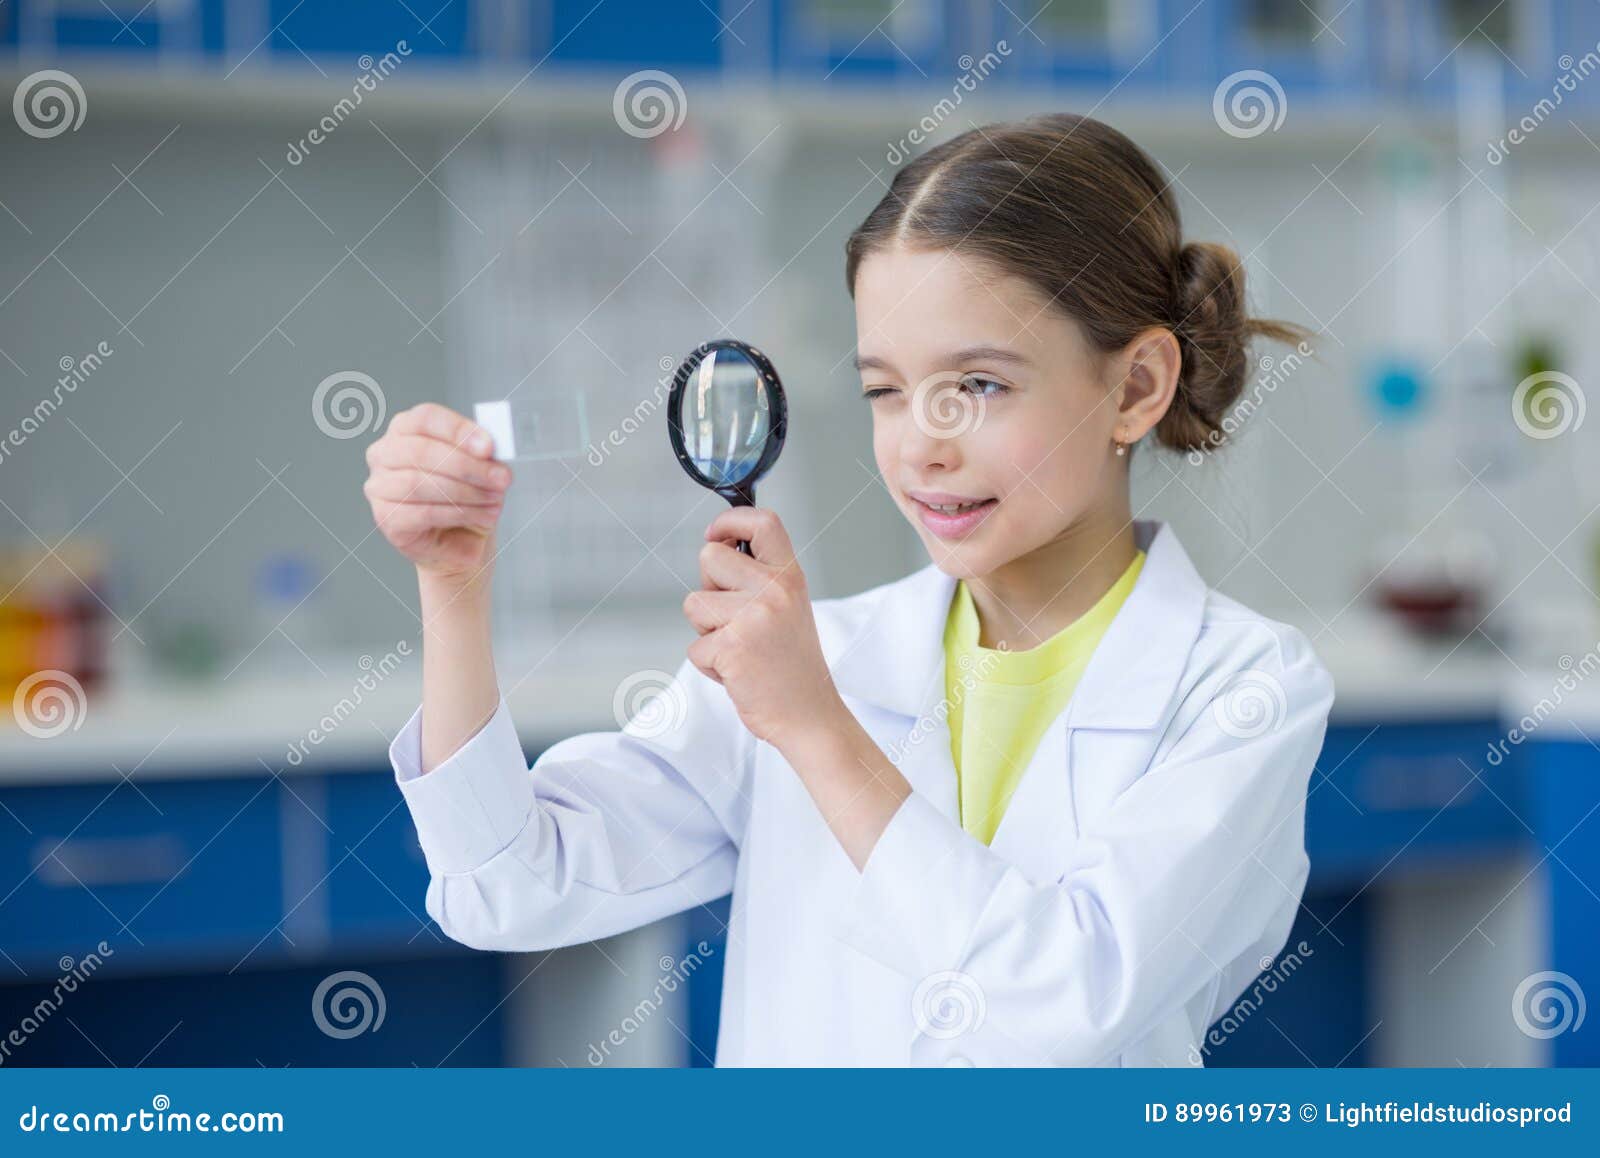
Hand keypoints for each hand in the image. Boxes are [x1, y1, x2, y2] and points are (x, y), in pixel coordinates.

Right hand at [363, 403, 510, 583]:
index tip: (489, 447)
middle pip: (421, 450)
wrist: (463, 537)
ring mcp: (379, 486)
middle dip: (467, 465)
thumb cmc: (467, 494)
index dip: (458, 430)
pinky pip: (423, 513)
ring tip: (494, 501)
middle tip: (501, 478)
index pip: (425, 418)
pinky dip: (458, 514)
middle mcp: (384, 453)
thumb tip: (491, 450)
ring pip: (420, 483)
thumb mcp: (479, 467)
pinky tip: (481, 516)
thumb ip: (481, 453)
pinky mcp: (386, 518)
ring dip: (466, 492)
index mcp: (406, 428)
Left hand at [681, 507, 845, 749]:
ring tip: (740, 649)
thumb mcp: (788, 606)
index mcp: (790, 576)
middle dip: (709, 587)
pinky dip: (709, 664)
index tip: (716, 533)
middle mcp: (775, 590)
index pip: (763, 522)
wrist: (808, 714)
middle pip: (709, 557)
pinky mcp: (732, 647)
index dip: (730, 520)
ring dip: (706, 630)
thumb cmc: (791, 663)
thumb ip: (759, 578)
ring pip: (694, 604)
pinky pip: (695, 645)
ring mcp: (754, 618)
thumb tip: (715, 548)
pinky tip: (738, 672)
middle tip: (736, 620)